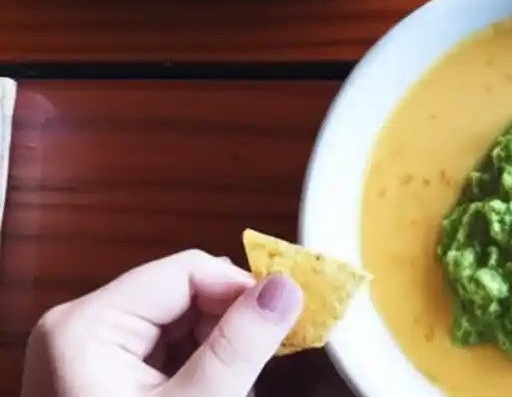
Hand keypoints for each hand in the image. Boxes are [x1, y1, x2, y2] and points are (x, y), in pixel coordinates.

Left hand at [22, 250, 302, 396]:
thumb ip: (240, 346)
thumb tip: (285, 289)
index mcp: (88, 324)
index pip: (188, 272)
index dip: (242, 291)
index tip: (286, 319)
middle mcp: (80, 326)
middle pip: (183, 294)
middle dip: (229, 326)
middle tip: (261, 366)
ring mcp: (86, 350)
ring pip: (178, 321)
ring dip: (217, 348)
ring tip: (229, 389)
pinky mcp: (97, 372)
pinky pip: (161, 348)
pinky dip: (194, 366)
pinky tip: (208, 393)